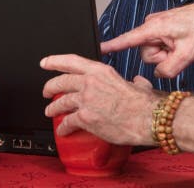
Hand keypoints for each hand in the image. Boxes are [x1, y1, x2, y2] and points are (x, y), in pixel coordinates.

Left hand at [40, 54, 157, 145]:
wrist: (148, 118)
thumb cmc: (145, 104)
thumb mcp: (138, 84)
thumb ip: (134, 82)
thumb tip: (137, 82)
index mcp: (101, 71)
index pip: (71, 61)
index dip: (55, 61)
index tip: (45, 63)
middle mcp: (90, 82)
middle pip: (61, 82)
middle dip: (49, 87)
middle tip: (46, 91)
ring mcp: (86, 100)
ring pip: (61, 102)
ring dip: (53, 108)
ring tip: (50, 112)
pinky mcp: (85, 118)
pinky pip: (68, 122)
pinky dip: (63, 127)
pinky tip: (63, 130)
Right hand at [100, 3, 193, 77]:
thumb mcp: (187, 55)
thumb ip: (169, 69)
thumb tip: (158, 74)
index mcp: (154, 28)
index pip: (128, 40)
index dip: (112, 46)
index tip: (98, 49)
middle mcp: (151, 25)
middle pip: (146, 53)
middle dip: (162, 57)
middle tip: (178, 50)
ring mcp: (156, 26)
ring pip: (153, 51)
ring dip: (167, 53)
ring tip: (181, 44)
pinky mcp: (160, 29)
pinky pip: (158, 45)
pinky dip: (169, 48)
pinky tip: (180, 42)